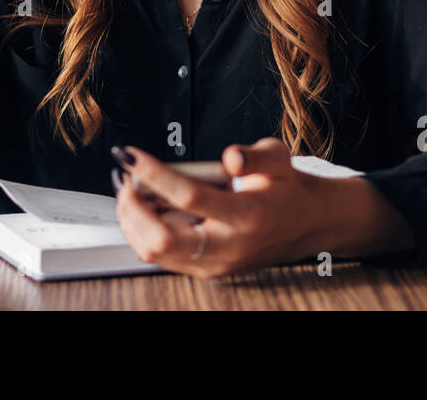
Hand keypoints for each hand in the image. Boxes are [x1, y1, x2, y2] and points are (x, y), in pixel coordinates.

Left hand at [112, 138, 344, 278]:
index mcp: (248, 214)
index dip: (155, 175)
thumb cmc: (285, 188)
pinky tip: (141, 210)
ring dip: (132, 221)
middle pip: (163, 238)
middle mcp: (230, 245)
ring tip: (128, 191)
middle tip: (123, 178)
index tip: (132, 156)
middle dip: (132, 207)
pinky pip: (162, 258)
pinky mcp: (207, 270)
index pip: (190, 197)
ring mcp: (216, 263)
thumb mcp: (278, 158)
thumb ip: (254, 156)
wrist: (304, 224)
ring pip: (156, 252)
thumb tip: (231, 157)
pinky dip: (143, 233)